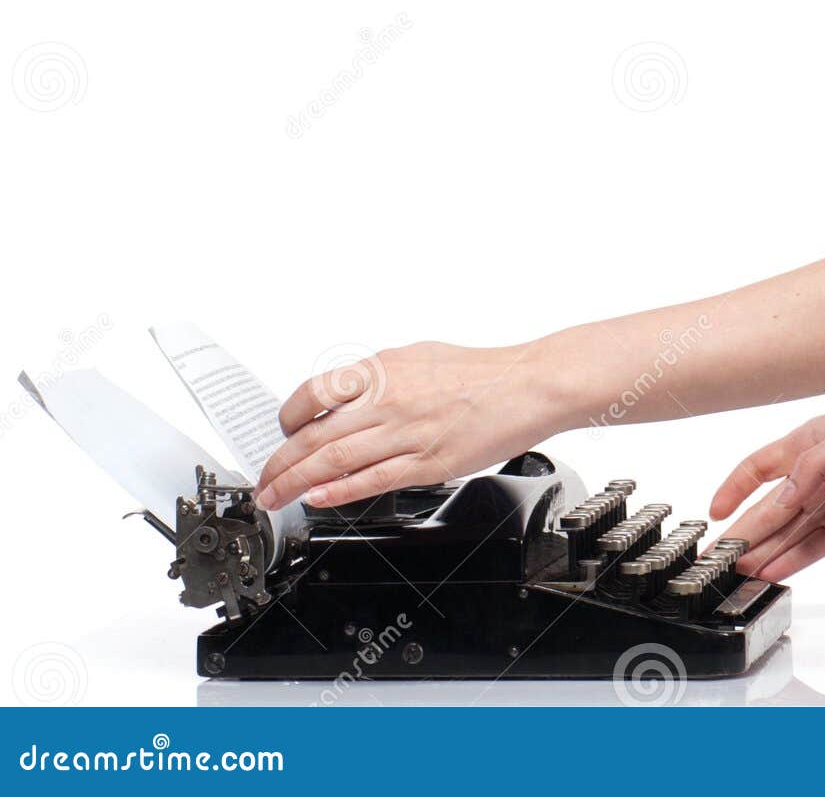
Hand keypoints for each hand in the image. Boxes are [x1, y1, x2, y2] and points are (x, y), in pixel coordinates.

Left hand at [255, 341, 544, 510]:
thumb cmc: (481, 371)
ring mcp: (407, 433)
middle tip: (264, 482)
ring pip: (334, 462)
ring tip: (278, 497)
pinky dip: (339, 493)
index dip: (288, 420)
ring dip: (297, 483)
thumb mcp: (419, 357)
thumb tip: (345, 397)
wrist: (528, 385)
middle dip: (280, 463)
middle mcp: (389, 399)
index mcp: (385, 369)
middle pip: (315, 435)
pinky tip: (320, 499)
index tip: (281, 436)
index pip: (314, 395)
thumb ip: (380, 378)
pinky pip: (372, 481)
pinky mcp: (427, 463)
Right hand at [708, 405, 824, 581]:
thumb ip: (814, 467)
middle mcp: (816, 474)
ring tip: (738, 575)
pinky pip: (814, 546)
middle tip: (720, 558)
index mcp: (809, 441)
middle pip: (771, 507)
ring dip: (764, 552)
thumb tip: (782, 496)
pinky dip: (792, 561)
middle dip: (746, 531)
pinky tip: (772, 573)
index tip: (714, 515)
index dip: (734, 489)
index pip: (759, 467)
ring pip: (789, 532)